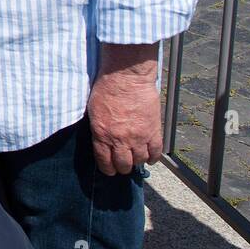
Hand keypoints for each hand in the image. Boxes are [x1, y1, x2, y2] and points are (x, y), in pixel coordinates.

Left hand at [87, 43, 161, 175]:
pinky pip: (156, 152)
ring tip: (136, 158)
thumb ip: (98, 129)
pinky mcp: (153, 131)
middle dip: (122, 167)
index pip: (104, 162)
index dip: (107, 169)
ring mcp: (139, 137)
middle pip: (123, 165)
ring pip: (140, 160)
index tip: (109, 171)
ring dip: (137, 161)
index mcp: (102, 135)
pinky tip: (150, 157)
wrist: (126, 77)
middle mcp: (120, 140)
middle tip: (123, 165)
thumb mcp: (93, 111)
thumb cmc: (106, 89)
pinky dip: (153, 158)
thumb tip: (101, 141)